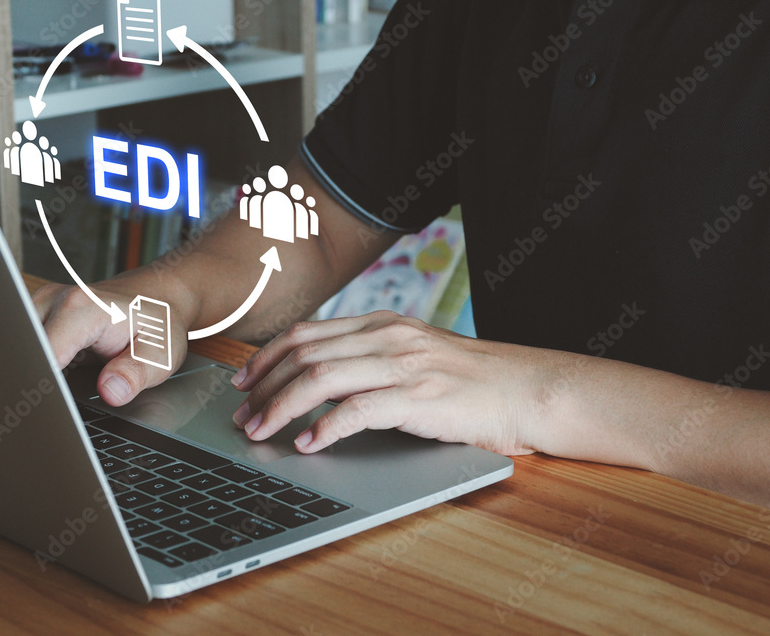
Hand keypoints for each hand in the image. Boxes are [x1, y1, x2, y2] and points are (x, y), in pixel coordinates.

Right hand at [32, 276, 188, 406]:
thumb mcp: (160, 353)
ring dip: (35, 375)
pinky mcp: (38, 317)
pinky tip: (58, 376)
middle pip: (24, 354)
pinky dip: (38, 367)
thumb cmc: (158, 323)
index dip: (45, 387)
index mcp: (80, 307)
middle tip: (58, 406)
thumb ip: (135, 373)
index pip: (42, 356)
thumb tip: (110, 392)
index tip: (52, 410)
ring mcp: (41, 307)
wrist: (155, 298)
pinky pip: (27, 348)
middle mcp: (53, 301)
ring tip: (65, 385)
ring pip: (21, 352)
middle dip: (35, 383)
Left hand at [230, 311, 560, 454]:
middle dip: (264, 387)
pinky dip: (325, 428)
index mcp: (381, 323)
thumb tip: (317, 382)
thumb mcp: (413, 355)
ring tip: (262, 432)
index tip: (243, 382)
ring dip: (281, 407)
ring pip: (321, 378)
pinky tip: (308, 444)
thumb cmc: (469, 381)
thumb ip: (369, 359)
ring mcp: (403, 365)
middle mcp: (387, 337)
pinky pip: (357, 410)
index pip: (307, 333)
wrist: (526, 390)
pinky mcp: (420, 398)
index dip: (266, 357)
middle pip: (304, 354)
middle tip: (242, 415)